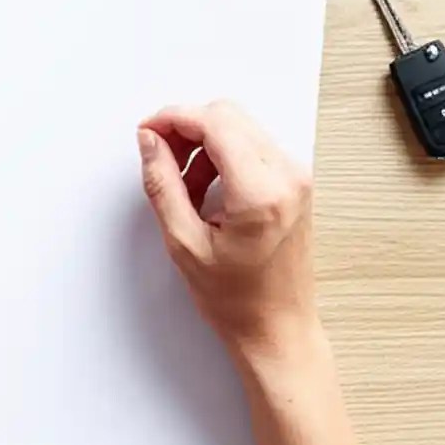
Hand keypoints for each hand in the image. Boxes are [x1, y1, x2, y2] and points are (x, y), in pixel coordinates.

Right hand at [137, 101, 316, 366]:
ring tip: (185, 188)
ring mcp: (297, 177)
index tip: (148, 131)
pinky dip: (223, 156)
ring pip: (240, 128)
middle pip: (228, 116)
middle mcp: (287, 176)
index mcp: (261, 192)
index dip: (173, 118)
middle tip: (160, 156)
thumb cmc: (239, 301)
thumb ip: (163, 184)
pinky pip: (253, 146)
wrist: (279, 329)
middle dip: (187, 128)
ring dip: (204, 145)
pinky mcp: (296, 182)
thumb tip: (151, 142)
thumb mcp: (184, 243)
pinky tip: (207, 191)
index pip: (215, 122)